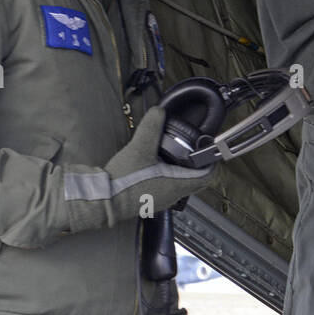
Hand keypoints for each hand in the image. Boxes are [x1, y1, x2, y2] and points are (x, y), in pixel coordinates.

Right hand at [64, 107, 214, 232]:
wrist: (102, 200)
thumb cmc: (124, 180)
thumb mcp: (140, 147)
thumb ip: (152, 127)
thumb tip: (159, 111)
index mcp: (177, 185)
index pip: (206, 177)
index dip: (210, 164)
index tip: (208, 153)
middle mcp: (172, 196)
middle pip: (194, 182)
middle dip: (196, 168)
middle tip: (193, 153)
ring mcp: (160, 202)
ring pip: (180, 187)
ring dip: (181, 173)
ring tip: (174, 158)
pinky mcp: (147, 203)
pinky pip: (165, 190)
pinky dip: (167, 179)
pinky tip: (154, 169)